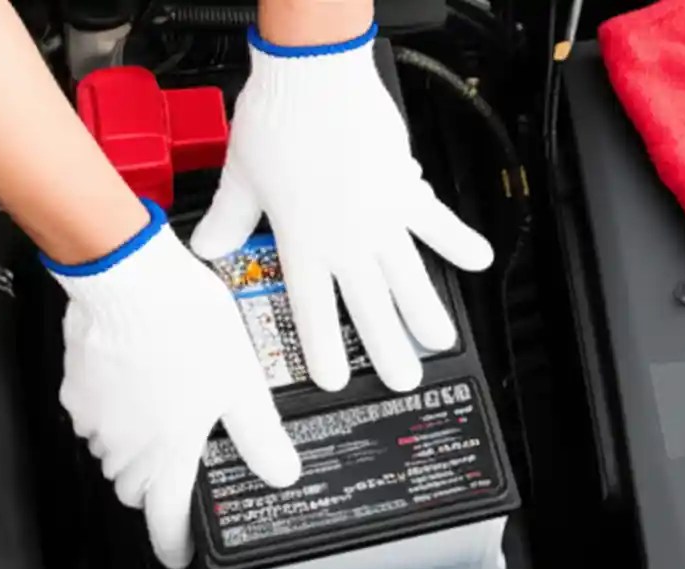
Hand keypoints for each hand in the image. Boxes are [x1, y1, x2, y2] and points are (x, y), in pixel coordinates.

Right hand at [47, 201, 300, 568]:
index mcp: (165, 456)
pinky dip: (115, 412)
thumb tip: (282, 473)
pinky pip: (95, 417)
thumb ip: (260, 437)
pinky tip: (139, 379)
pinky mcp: (77, 389)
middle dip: (159, 487)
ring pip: (114, 453)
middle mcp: (124, 447)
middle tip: (184, 464)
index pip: (164, 523)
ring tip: (167, 411)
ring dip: (136, 447)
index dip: (174, 546)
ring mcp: (96, 420)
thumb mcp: (242, 385)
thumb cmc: (184, 327)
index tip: (178, 555)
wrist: (130, 280)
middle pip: (137, 489)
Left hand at [190, 25, 493, 392]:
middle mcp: (346, 239)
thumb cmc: (277, 120)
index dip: (322, 349)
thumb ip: (227, 221)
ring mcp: (381, 217)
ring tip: (439, 339)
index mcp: (302, 242)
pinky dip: (459, 240)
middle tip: (401, 377)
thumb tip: (206, 247)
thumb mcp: (239, 178)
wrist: (314, 74)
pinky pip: (437, 221)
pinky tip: (478, 260)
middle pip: (369, 307)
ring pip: (408, 276)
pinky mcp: (405, 188)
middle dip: (386, 349)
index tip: (331, 379)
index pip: (311, 310)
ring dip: (425, 311)